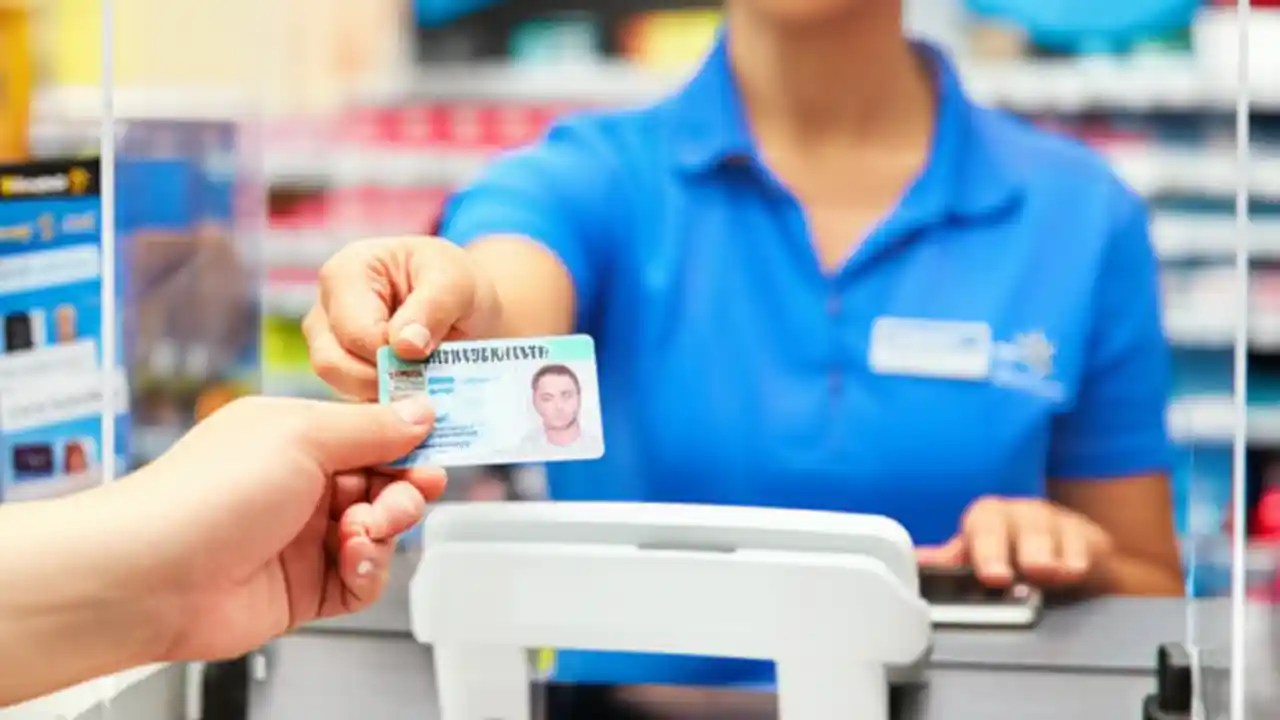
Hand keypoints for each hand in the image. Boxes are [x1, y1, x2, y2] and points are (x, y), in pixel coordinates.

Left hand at [117, 394, 444, 661]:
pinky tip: (352, 560)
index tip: (440, 445)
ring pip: (380, 532)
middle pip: (385, 484)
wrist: (151, 576)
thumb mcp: (302, 436)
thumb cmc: (207, 493)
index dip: (409, 440)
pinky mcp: (305, 589)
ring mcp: (303, 538)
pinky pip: (363, 579)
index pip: (372, 434)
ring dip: (385, 529)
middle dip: (405, 488)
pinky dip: (369, 570)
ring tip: (365, 530)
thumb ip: (371, 427)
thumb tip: (422, 410)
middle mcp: (301, 486)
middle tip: (410, 493)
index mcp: (296, 437)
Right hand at [305, 236, 502, 399]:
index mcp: (345, 274)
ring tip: (424, 385)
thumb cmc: (454, 284)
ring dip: (385, 395)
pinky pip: (351, 400)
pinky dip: (384, 406)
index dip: (391, 355)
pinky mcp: (340, 371)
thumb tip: (406, 347)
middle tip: (426, 380)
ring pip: (339, 386)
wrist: (464, 303)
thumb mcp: (455, 284)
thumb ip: (431, 310)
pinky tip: (414, 398)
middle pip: (333, 362)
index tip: (427, 355)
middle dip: (383, 379)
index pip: (354, 332)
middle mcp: (325, 309)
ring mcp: (327, 342)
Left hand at [917, 497, 1114, 590]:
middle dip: (1026, 548)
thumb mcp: (977, 561)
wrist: (1064, 564)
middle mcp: (1022, 515)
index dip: (986, 549)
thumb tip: (914, 562)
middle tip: (1027, 570)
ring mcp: (1057, 523)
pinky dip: (1079, 557)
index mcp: (988, 518)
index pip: (983, 524)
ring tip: (1049, 574)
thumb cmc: (1011, 559)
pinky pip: (1086, 542)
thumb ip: (949, 563)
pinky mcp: (1088, 537)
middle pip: (1021, 524)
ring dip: (1050, 554)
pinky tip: (1074, 571)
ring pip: (1053, 531)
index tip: (992, 576)